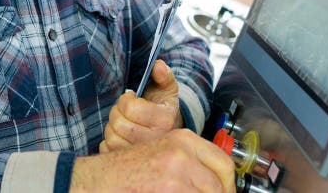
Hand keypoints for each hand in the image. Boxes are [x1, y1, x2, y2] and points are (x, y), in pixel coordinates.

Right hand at [73, 129, 235, 192]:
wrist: (100, 180)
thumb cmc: (127, 170)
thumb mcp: (163, 152)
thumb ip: (190, 161)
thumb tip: (217, 182)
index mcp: (183, 139)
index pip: (224, 163)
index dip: (227, 184)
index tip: (225, 191)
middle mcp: (182, 154)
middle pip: (220, 184)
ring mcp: (176, 175)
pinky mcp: (170, 191)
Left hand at [100, 60, 182, 152]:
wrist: (167, 133)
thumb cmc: (163, 108)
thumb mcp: (167, 89)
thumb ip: (163, 75)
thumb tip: (157, 65)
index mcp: (166, 121)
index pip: (130, 108)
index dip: (126, 99)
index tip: (131, 98)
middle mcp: (157, 142)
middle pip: (118, 123)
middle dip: (117, 112)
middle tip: (125, 111)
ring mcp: (144, 158)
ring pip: (111, 137)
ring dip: (112, 127)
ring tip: (123, 123)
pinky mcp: (131, 166)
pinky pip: (107, 150)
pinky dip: (108, 141)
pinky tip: (119, 137)